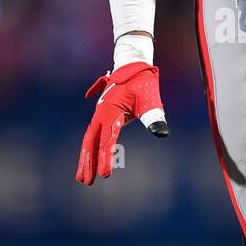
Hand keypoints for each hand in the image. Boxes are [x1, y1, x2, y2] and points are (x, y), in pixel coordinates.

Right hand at [75, 62, 167, 184]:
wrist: (134, 63)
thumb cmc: (143, 82)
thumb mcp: (150, 99)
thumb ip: (154, 116)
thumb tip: (162, 132)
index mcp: (110, 112)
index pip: (107, 140)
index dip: (105, 159)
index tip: (105, 176)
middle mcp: (101, 113)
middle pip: (90, 142)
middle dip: (88, 162)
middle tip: (86, 182)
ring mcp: (100, 113)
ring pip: (90, 137)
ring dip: (86, 156)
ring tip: (83, 175)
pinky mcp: (103, 112)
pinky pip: (93, 131)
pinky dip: (90, 144)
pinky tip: (90, 153)